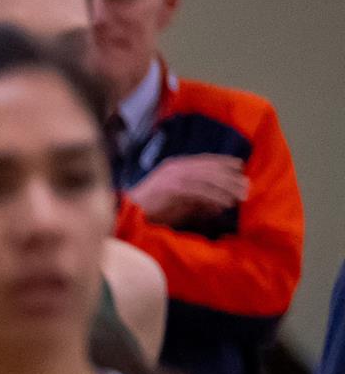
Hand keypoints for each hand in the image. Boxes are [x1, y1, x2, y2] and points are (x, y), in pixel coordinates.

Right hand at [128, 154, 247, 224]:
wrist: (127, 213)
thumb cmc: (148, 209)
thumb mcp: (175, 200)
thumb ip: (195, 201)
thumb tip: (216, 207)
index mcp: (175, 166)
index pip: (205, 160)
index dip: (224, 162)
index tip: (240, 166)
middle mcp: (176, 168)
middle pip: (210, 168)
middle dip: (230, 177)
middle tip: (246, 186)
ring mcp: (174, 177)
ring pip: (208, 178)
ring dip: (227, 187)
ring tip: (241, 196)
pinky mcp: (174, 188)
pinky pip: (200, 191)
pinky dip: (214, 197)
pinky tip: (225, 203)